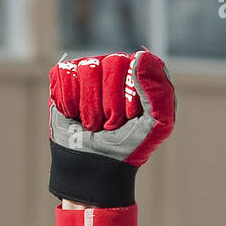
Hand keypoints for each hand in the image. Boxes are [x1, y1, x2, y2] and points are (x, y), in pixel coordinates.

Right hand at [48, 49, 174, 207]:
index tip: (128, 119)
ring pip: (87, 69)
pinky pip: (64, 73)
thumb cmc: (127, 146)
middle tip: (109, 124)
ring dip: (89, 107)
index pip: (135, 66)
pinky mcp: (64, 78)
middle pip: (111, 62)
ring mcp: (89, 70)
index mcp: (141, 73)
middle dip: (110, 103)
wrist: (93, 168)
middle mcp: (115, 66)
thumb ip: (160, 93)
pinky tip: (74, 115)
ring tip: (93, 123)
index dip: (128, 98)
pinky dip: (69, 102)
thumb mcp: (157, 126)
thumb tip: (140, 57)